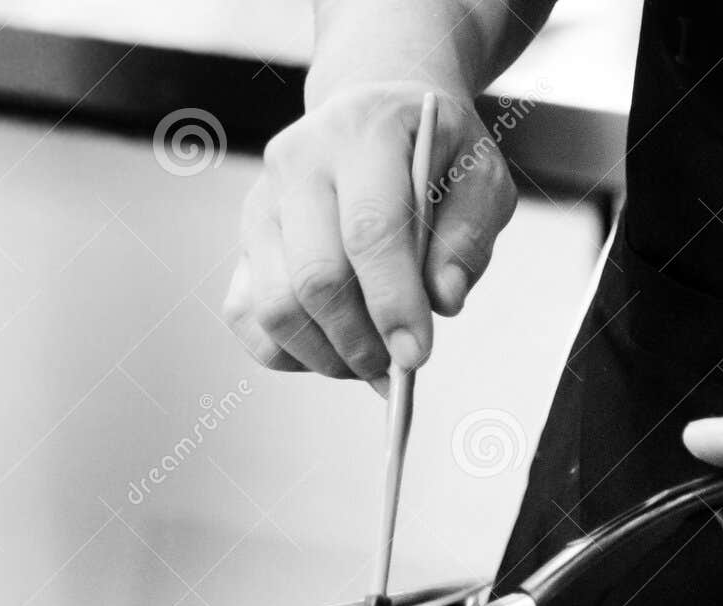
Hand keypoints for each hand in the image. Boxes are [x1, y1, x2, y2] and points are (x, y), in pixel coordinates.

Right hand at [224, 82, 516, 385]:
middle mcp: (296, 163)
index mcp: (361, 133)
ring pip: (275, 307)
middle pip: (315, 277)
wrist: (374, 118)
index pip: (369, 230)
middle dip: (359, 341)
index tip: (416, 357)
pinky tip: (333, 351)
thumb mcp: (479, 176)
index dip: (393, 302)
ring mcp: (260, 206)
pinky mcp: (243, 245)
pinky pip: (246, 319)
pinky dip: (289, 353)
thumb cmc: (433, 154)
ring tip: (370, 363)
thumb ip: (468, 235)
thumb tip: (443, 299)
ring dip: (326, 355)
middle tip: (396, 369)